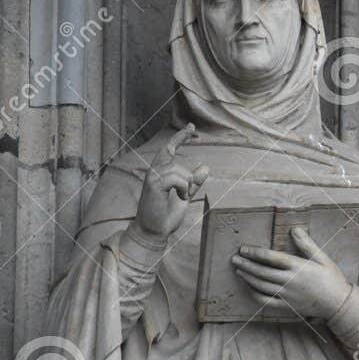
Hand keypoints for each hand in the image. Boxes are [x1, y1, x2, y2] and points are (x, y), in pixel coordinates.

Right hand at [135, 124, 209, 238]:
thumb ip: (194, 182)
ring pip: (179, 169)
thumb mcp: (185, 196)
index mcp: (160, 173)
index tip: (191, 128)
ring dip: (188, 184)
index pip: (169, 149)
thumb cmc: (166, 215)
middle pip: (175, 157)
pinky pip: (178, 178)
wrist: (154, 231)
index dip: (179, 137)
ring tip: (182, 197)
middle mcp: (154, 171)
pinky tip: (180, 197)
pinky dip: (184, 188)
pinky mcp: (153, 184)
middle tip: (186, 191)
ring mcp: (152, 176)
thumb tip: (205, 167)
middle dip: (189, 174)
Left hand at [230, 226, 353, 321]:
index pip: (271, 258)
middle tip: (234, 258)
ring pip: (261, 285)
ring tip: (239, 270)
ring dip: (248, 277)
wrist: (338, 303)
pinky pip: (266, 301)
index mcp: (298, 267)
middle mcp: (290, 281)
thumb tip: (294, 229)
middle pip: (261, 272)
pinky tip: (250, 288)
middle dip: (246, 264)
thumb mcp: (323, 258)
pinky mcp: (287, 306)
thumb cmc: (332, 279)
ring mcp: (287, 295)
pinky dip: (255, 294)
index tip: (243, 248)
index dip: (255, 252)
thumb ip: (307, 244)